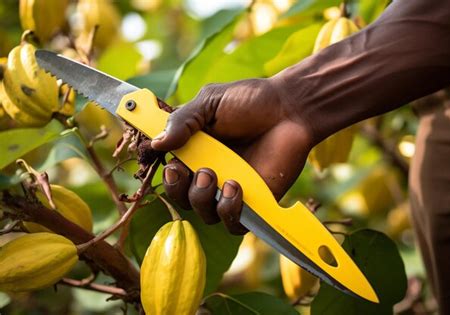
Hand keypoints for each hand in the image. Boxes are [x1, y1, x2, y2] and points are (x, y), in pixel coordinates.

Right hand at [151, 78, 314, 234]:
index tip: (173, 167)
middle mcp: (211, 173)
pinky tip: (237, 189)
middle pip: (183, 199)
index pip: (172, 175)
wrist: (291, 109)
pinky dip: (230, 213)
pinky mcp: (254, 203)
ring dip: (205, 200)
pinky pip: (234, 224)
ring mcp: (231, 190)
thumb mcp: (210, 102)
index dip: (168, 177)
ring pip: (205, 214)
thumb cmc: (251, 101)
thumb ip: (182, 120)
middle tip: (203, 171)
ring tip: (223, 179)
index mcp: (196, 151)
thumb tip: (156, 143)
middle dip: (183, 191)